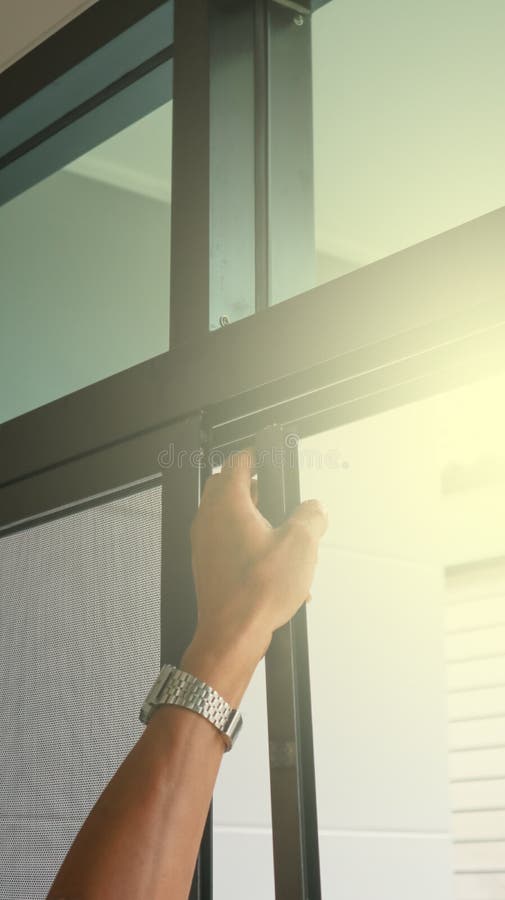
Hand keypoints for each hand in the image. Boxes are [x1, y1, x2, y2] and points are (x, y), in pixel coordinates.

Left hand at [183, 448, 326, 703]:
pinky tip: (277, 570)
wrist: (232, 635)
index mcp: (228, 505)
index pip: (237, 462)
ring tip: (283, 537)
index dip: (255, 454)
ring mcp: (205, 545)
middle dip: (253, 487)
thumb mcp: (301, 546)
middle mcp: (210, 521)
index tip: (267, 455)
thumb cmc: (255, 593)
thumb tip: (315, 510)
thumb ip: (312, 518)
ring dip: (253, 518)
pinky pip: (228, 544)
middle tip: (275, 496)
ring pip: (228, 517)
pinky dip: (249, 545)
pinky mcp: (209, 567)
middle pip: (227, 487)